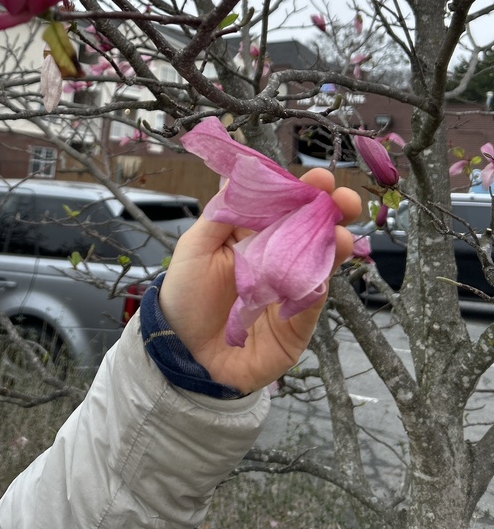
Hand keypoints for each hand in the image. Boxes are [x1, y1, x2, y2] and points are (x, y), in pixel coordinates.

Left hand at [158, 169, 361, 393]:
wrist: (183, 355)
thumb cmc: (184, 296)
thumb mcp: (195, 247)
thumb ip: (222, 213)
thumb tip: (239, 172)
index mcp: (251, 235)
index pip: (283, 206)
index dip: (301, 191)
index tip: (319, 179)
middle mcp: (275, 258)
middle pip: (310, 230)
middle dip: (332, 212)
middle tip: (346, 200)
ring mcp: (289, 289)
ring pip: (320, 262)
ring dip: (335, 245)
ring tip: (342, 233)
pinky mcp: (298, 322)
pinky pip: (313, 300)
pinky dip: (321, 283)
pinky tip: (327, 269)